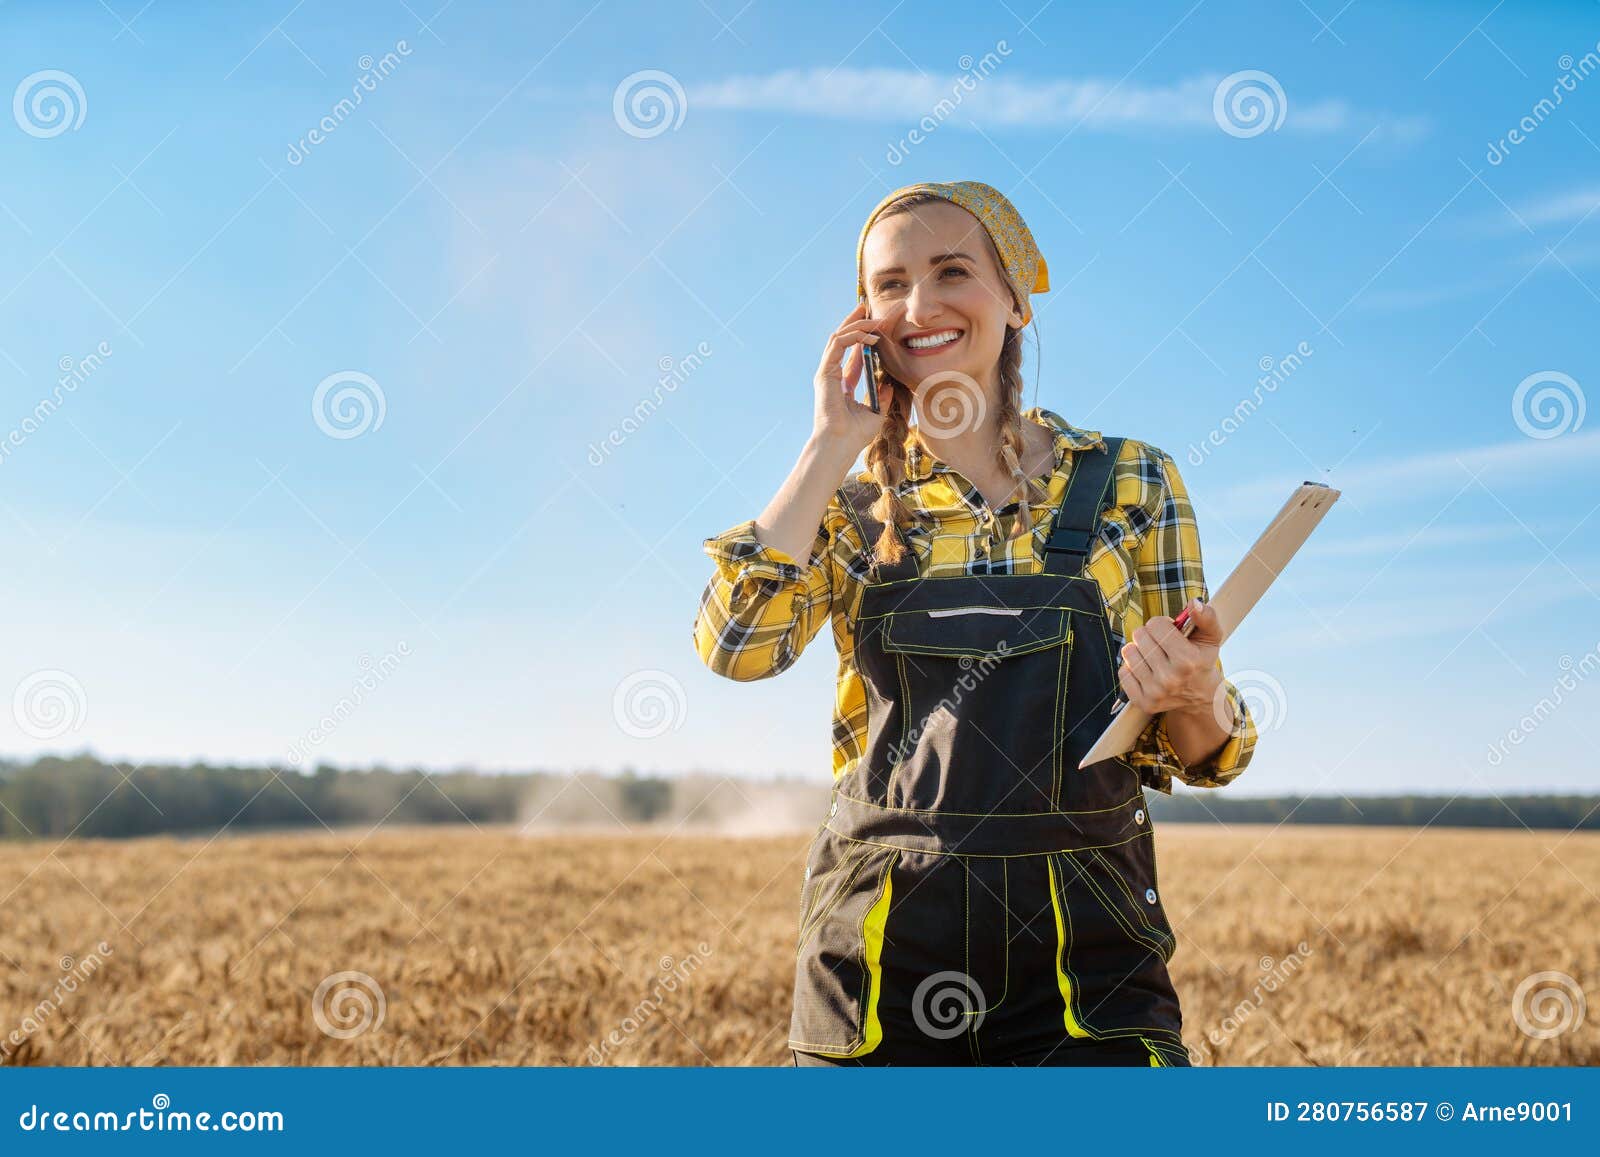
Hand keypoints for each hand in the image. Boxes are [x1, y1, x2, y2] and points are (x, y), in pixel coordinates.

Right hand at [812, 301, 898, 455]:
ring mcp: (826, 372)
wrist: (839, 445)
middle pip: (843, 340)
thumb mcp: (876, 413)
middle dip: (855, 322)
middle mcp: (832, 375)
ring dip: (856, 324)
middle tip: (867, 307)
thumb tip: (890, 384)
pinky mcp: (824, 372)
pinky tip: (869, 334)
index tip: (878, 327)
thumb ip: (882, 397)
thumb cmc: (854, 436)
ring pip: (839, 337)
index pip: (853, 354)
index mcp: (842, 384)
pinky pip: (838, 344)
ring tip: (871, 315)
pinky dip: (853, 336)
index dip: (865, 339)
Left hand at [1117, 598, 1224, 716]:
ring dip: (1139, 650)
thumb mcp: (1211, 637)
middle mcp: (1170, 678)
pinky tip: (1147, 671)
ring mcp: (1155, 692)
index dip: (1161, 624)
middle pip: (1139, 636)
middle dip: (1149, 635)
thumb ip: (1206, 616)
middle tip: (1161, 645)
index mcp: (1188, 660)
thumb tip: (1193, 603)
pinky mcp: (1143, 702)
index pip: (1155, 625)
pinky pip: (1123, 672)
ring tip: (1153, 656)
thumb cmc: (1202, 660)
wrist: (1200, 696)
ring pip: (1128, 652)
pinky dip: (1131, 668)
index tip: (1170, 632)